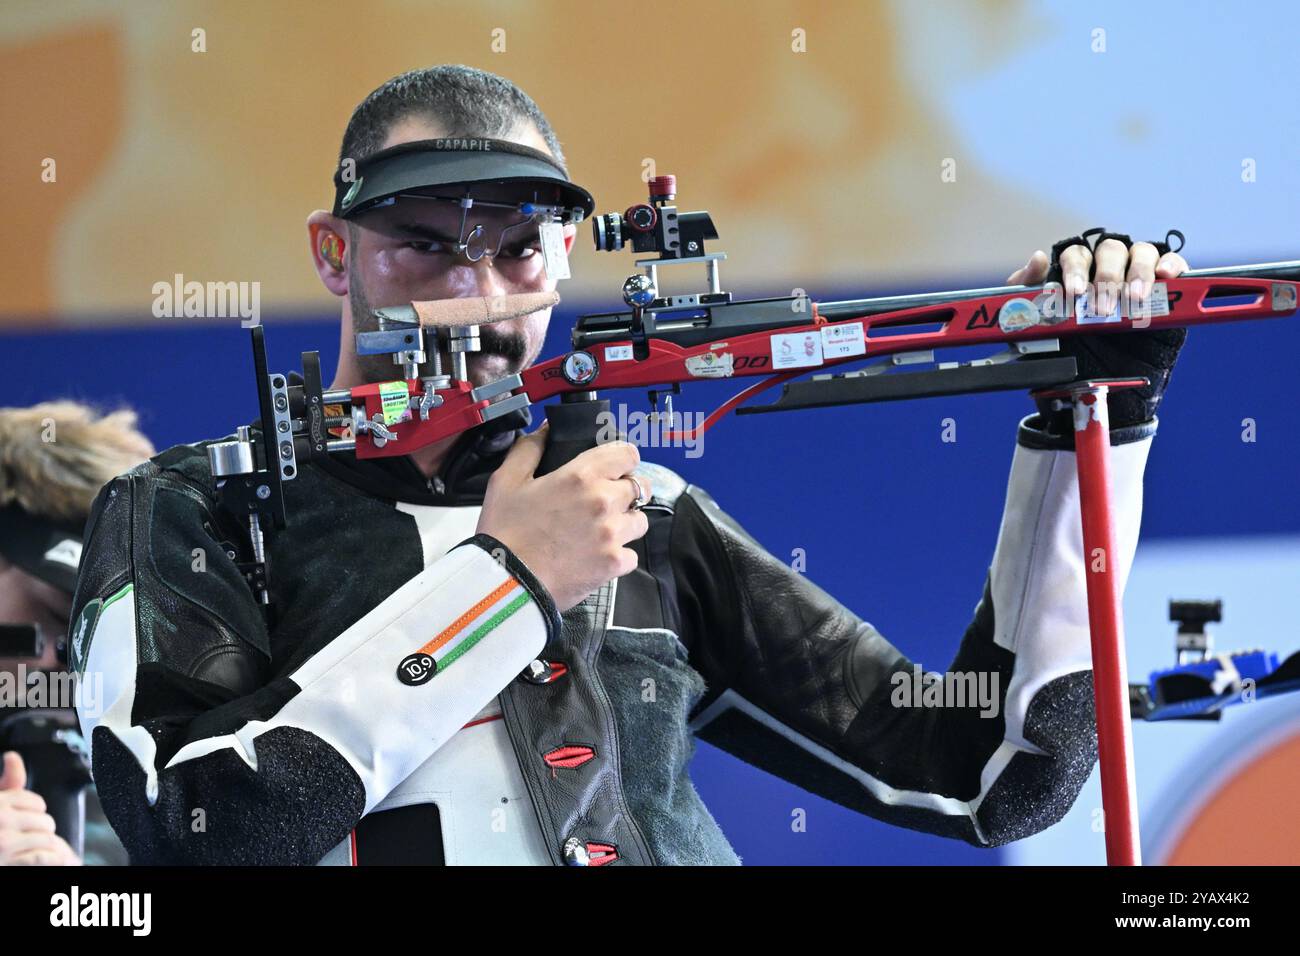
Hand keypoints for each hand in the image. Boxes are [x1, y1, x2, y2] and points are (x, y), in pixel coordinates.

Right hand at [0, 751, 80, 865]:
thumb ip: (7, 781)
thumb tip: (12, 755)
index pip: (37, 803)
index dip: (35, 811)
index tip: (27, 818)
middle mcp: (0, 820)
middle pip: (44, 821)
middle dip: (41, 828)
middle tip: (32, 834)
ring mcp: (4, 843)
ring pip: (46, 838)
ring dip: (44, 843)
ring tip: (35, 846)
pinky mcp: (8, 864)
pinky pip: (42, 857)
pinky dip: (49, 858)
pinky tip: (48, 857)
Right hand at [477, 425, 649, 611]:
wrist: (505, 583)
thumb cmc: (504, 533)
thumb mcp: (506, 480)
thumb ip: (530, 448)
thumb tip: (546, 431)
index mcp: (581, 476)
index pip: (628, 454)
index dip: (623, 459)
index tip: (615, 467)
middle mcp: (603, 502)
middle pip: (639, 487)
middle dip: (625, 491)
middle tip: (604, 501)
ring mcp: (612, 535)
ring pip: (640, 521)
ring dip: (625, 522)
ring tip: (600, 530)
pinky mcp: (614, 564)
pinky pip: (631, 555)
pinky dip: (618, 556)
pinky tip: (596, 555)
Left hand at [1007, 234, 1190, 430]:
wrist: (1098, 391)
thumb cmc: (1066, 355)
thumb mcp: (1038, 329)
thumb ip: (1029, 295)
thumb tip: (1038, 258)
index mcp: (1075, 274)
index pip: (1074, 255)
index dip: (1073, 269)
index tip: (1072, 293)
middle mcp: (1106, 271)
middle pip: (1109, 250)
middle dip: (1105, 276)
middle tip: (1101, 308)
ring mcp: (1138, 278)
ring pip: (1141, 252)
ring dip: (1138, 272)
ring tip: (1132, 298)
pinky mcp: (1168, 291)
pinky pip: (1173, 264)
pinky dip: (1171, 265)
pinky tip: (1164, 275)